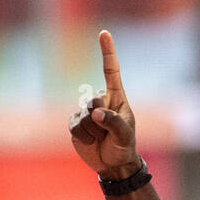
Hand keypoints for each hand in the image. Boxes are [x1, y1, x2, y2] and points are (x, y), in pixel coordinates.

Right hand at [68, 29, 138, 178]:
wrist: (113, 166)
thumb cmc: (124, 148)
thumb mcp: (125, 137)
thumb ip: (113, 123)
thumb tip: (95, 113)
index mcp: (116, 98)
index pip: (111, 71)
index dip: (107, 52)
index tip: (104, 33)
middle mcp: (100, 100)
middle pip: (92, 100)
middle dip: (99, 119)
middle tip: (107, 132)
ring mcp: (86, 111)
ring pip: (83, 115)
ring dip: (93, 131)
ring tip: (101, 138)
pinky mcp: (75, 123)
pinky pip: (74, 125)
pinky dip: (83, 136)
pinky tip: (90, 141)